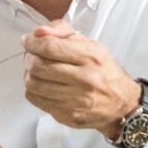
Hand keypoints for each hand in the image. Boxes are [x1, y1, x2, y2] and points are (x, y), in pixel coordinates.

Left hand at [23, 22, 140, 135]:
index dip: (33, 42)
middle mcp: (85, 79)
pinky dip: (33, 90)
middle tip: (31, 55)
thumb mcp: (91, 45)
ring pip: (34, 84)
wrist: (120, 103)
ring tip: (35, 70)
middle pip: (39, 66)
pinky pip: (37, 100)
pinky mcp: (68, 115)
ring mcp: (76, 100)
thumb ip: (63, 33)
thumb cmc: (103, 71)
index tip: (27, 40)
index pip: (51, 47)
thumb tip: (39, 32)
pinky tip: (41, 85)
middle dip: (29, 58)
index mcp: (91, 57)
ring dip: (29, 74)